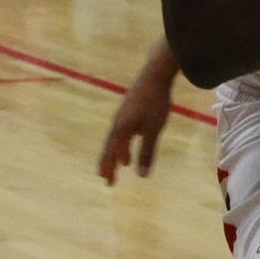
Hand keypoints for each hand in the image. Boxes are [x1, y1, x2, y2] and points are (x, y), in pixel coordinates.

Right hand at [97, 40, 179, 182]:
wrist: (154, 75)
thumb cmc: (155, 104)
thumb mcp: (153, 130)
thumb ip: (147, 152)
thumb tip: (142, 176)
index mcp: (121, 130)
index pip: (113, 154)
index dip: (111, 169)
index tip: (109, 183)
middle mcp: (117, 123)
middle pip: (110, 147)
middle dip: (108, 163)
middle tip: (104, 177)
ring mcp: (122, 114)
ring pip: (115, 138)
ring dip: (115, 152)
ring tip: (119, 163)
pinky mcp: (128, 108)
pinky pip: (121, 129)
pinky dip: (122, 140)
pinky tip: (130, 139)